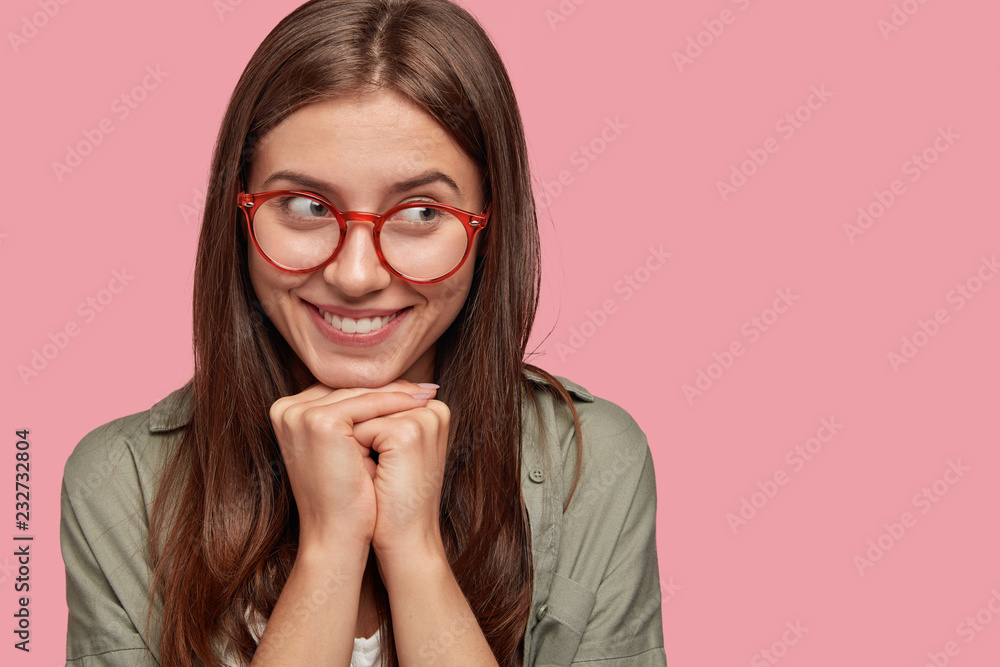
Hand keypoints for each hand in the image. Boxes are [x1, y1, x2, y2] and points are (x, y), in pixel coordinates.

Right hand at [269, 380, 435, 549]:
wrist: (336, 536)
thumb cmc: (346, 496)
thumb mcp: (344, 449)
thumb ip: (352, 417)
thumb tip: (389, 388)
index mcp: (286, 413)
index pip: (341, 391)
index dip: (377, 390)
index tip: (413, 390)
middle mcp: (286, 409)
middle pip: (349, 389)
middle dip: (391, 388)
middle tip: (427, 388)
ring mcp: (299, 414)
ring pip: (360, 394)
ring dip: (399, 393)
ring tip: (428, 395)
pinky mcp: (319, 421)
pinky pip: (368, 403)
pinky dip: (397, 403)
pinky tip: (421, 405)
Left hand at [352, 395, 449, 560]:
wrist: (407, 541)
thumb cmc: (392, 499)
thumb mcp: (387, 452)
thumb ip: (378, 419)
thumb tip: (345, 396)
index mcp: (433, 409)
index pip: (380, 396)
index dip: (359, 421)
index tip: (359, 450)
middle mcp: (434, 407)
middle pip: (370, 401)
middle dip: (354, 427)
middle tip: (357, 462)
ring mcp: (423, 418)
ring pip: (362, 413)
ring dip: (352, 440)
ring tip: (364, 471)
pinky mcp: (408, 432)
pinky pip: (360, 429)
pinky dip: (353, 452)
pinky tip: (367, 477)